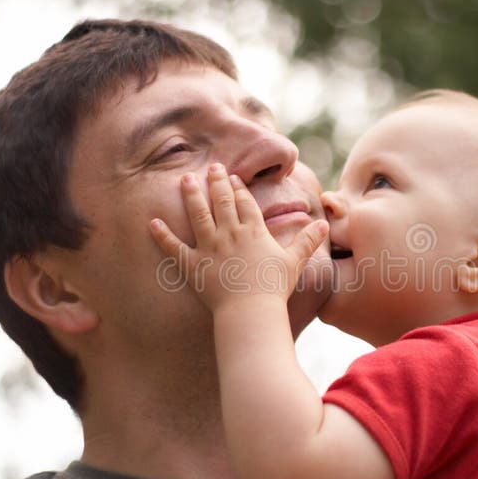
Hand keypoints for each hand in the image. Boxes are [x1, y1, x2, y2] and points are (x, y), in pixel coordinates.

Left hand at [149, 163, 327, 311]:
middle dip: (216, 182)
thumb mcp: (294, 261)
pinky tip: (153, 222)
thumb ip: (308, 240)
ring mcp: (209, 247)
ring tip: (185, 179)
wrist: (251, 311)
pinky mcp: (192, 265)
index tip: (232, 176)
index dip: (238, 188)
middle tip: (211, 167)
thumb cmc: (274, 288)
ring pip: (198, 214)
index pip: (244, 203)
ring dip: (191, 195)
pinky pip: (174, 247)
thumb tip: (324, 224)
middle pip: (222, 201)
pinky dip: (162, 235)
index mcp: (253, 231)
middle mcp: (229, 233)